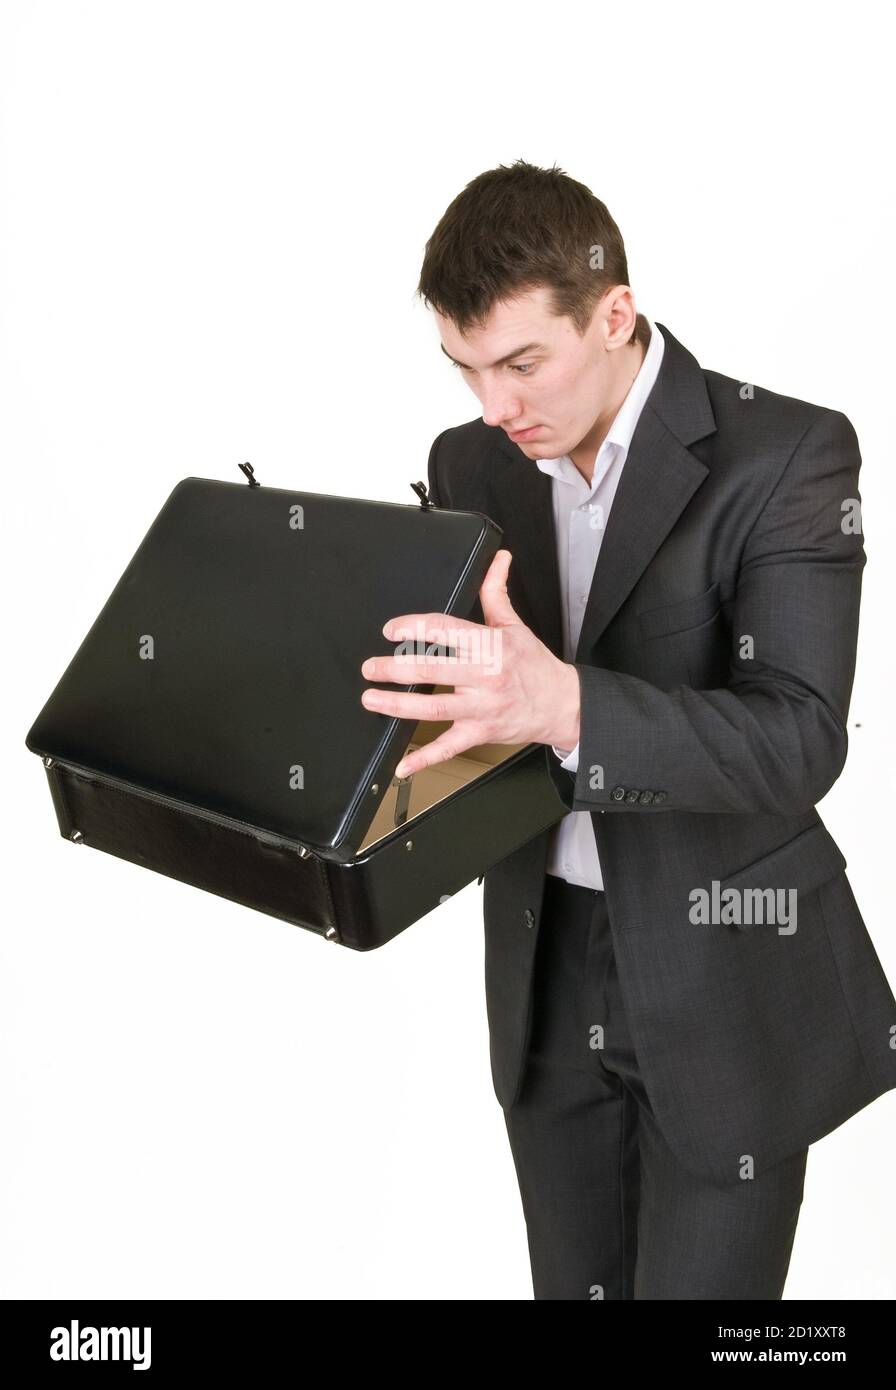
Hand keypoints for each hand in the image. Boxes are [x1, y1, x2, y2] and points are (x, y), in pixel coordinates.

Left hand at [359, 549, 580, 777]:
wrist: (562, 704)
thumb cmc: (534, 665)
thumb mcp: (514, 626)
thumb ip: (496, 592)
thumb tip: (499, 559)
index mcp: (489, 646)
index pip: (444, 630)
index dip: (414, 627)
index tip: (391, 630)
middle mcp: (484, 677)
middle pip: (432, 670)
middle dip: (394, 668)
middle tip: (369, 667)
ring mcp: (481, 708)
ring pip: (434, 708)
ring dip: (397, 706)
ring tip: (371, 698)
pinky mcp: (481, 733)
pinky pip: (449, 747)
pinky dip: (424, 759)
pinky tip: (402, 764)